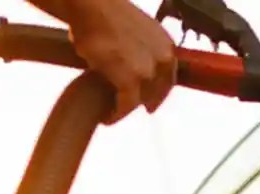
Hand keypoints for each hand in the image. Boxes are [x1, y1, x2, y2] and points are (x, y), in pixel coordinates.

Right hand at [62, 0, 175, 122]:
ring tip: (111, 114)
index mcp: (166, 44)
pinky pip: (125, 106)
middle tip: (129, 108)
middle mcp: (163, 58)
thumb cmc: (104, 12)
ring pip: (139, 100)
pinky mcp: (130, 81)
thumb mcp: (135, 30)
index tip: (150, 104)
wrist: (91, 5)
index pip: (168, 76)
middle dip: (143, 102)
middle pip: (156, 90)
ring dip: (125, 109)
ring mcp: (148, 70)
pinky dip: (116, 115)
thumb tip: (132, 62)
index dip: (159, 93)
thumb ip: (142, 48)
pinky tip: (107, 118)